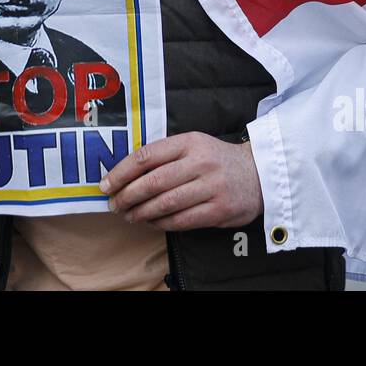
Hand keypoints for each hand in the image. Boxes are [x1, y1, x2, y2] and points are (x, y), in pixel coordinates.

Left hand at [100, 132, 263, 230]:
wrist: (259, 174)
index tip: (106, 184)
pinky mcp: (219, 210)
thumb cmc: (215, 160)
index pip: (147, 156)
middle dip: (127, 196)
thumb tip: (125, 174)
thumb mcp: (193, 145)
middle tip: (114, 204)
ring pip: (166, 203)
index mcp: (189, 142)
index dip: (122, 172)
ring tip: (129, 216)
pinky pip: (182, 220)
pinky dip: (161, 223)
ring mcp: (212, 187)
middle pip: (153, 182)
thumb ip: (164, 155)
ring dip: (141, 213)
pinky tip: (151, 222)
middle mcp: (200, 162)